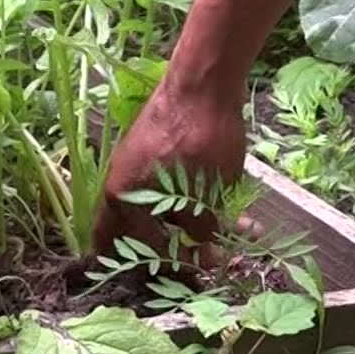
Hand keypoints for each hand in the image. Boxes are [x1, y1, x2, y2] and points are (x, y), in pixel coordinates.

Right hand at [91, 79, 246, 262]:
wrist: (204, 80)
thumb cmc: (200, 141)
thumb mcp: (205, 197)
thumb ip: (201, 233)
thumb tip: (204, 259)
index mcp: (121, 200)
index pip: (139, 249)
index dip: (174, 266)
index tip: (202, 272)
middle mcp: (120, 184)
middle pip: (136, 233)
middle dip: (166, 250)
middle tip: (197, 260)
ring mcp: (137, 165)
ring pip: (162, 210)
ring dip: (194, 225)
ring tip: (234, 233)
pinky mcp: (156, 150)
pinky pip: (172, 188)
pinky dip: (197, 201)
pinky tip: (232, 206)